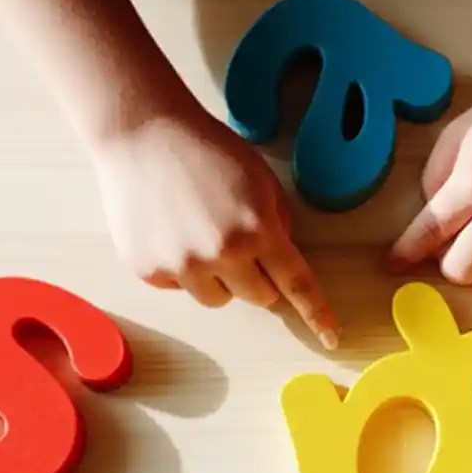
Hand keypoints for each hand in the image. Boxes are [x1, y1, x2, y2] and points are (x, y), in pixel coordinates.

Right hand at [90, 110, 339, 349]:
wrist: (140, 134)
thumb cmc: (206, 150)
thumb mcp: (260, 179)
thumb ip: (278, 222)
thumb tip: (280, 259)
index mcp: (257, 229)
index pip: (296, 283)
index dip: (316, 313)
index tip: (331, 338)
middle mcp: (221, 254)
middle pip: (259, 297)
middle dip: (258, 276)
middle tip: (237, 240)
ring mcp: (182, 267)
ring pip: (219, 299)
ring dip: (219, 278)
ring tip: (199, 233)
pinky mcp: (149, 271)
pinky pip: (181, 288)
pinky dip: (181, 269)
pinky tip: (169, 230)